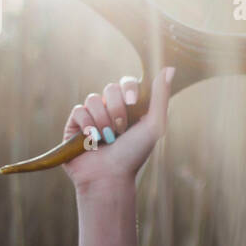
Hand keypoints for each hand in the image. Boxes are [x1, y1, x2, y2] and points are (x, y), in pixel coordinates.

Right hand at [61, 66, 175, 192]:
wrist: (110, 177)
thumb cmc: (134, 154)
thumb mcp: (154, 125)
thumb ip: (160, 96)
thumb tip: (170, 68)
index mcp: (130, 108)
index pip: (127, 83)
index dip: (128, 88)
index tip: (132, 102)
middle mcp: (111, 109)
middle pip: (110, 88)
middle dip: (117, 109)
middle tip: (121, 129)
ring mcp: (92, 116)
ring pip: (93, 99)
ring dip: (103, 120)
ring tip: (107, 139)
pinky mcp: (74, 125)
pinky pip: (79, 110)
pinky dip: (87, 124)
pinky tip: (92, 140)